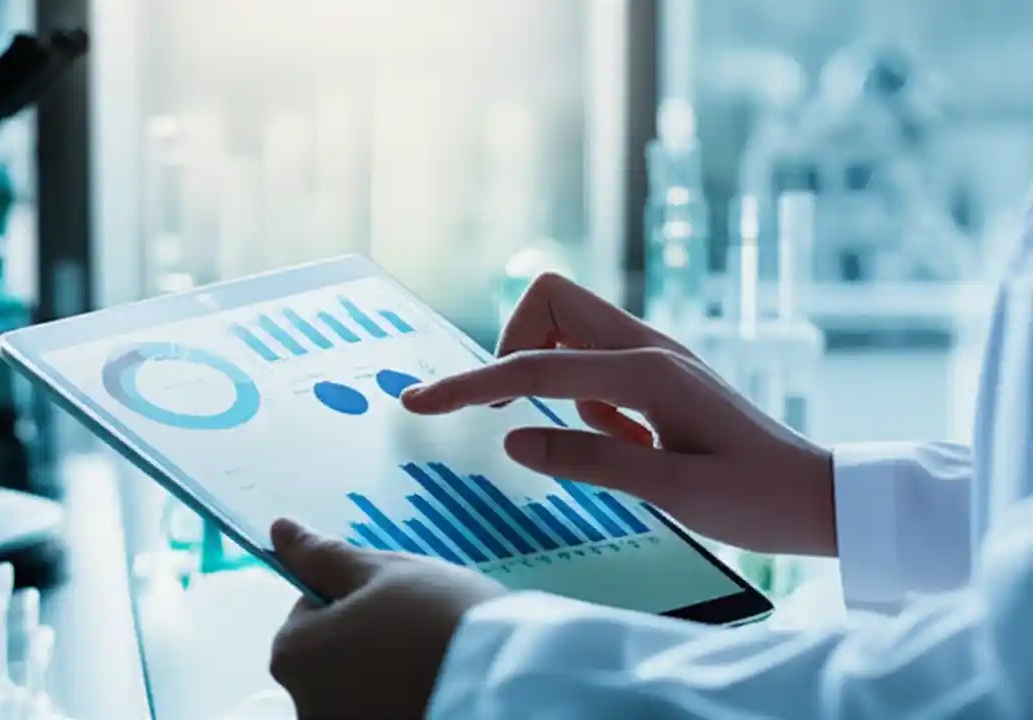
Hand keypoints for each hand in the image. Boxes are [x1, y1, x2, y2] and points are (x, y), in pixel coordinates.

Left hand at [269, 519, 505, 718]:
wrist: (503, 683)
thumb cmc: (437, 616)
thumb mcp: (383, 572)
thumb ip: (324, 557)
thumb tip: (278, 531)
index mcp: (292, 654)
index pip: (308, 610)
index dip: (352, 597)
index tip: (396, 600)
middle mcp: (304, 707)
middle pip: (330, 659)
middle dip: (365, 643)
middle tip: (419, 630)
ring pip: (357, 693)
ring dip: (382, 678)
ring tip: (432, 662)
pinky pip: (380, 713)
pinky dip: (401, 702)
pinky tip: (434, 688)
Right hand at [402, 273, 835, 555]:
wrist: (824, 497)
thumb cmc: (758, 498)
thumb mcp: (671, 492)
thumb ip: (587, 459)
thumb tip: (509, 441)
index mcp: (647, 371)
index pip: (534, 366)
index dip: (469, 383)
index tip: (418, 403)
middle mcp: (648, 348)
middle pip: (551, 299)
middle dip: (509, 344)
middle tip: (503, 410)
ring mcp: (654, 357)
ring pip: (568, 329)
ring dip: (547, 374)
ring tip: (585, 439)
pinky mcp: (659, 375)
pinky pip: (593, 364)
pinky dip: (580, 398)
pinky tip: (619, 444)